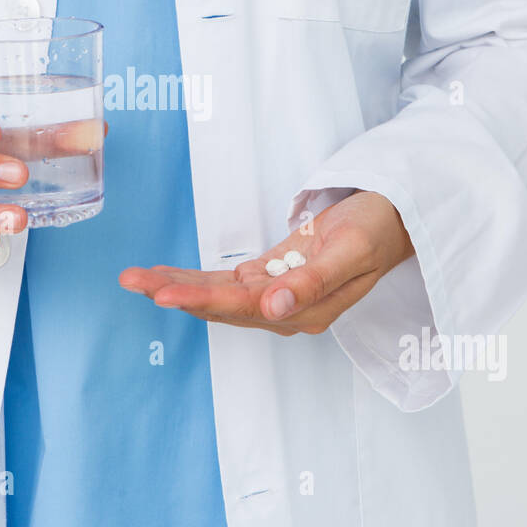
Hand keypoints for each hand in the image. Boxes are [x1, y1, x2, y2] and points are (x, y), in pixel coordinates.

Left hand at [118, 192, 413, 335]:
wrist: (394, 216)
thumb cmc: (377, 228)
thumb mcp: (350, 250)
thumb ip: (312, 282)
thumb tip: (273, 309)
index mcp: (305, 310)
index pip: (242, 309)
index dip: (200, 301)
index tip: (162, 295)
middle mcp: (286, 310)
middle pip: (220, 305)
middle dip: (174, 294)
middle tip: (132, 281)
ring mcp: (276, 295)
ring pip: (217, 295)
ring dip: (177, 287)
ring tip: (136, 279)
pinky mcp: (271, 276)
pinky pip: (226, 282)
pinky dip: (195, 279)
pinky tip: (166, 276)